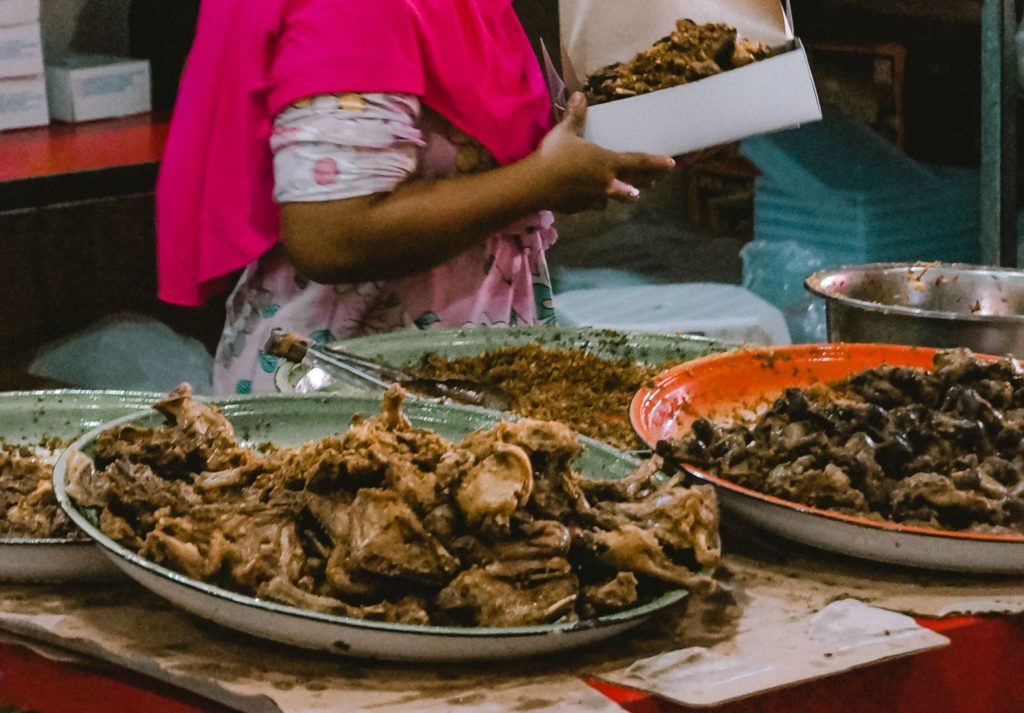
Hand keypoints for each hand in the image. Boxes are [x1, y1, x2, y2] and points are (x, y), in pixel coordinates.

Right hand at [529, 92, 674, 212]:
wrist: (536, 184)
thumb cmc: (554, 155)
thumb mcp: (565, 132)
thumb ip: (575, 115)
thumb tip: (579, 95)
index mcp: (607, 162)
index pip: (639, 162)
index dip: (657, 163)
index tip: (671, 164)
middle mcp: (606, 182)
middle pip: (633, 188)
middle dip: (644, 184)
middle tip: (652, 182)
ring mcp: (594, 198)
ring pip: (612, 200)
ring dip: (617, 196)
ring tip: (615, 193)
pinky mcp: (580, 208)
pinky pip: (591, 205)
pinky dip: (591, 201)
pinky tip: (584, 197)